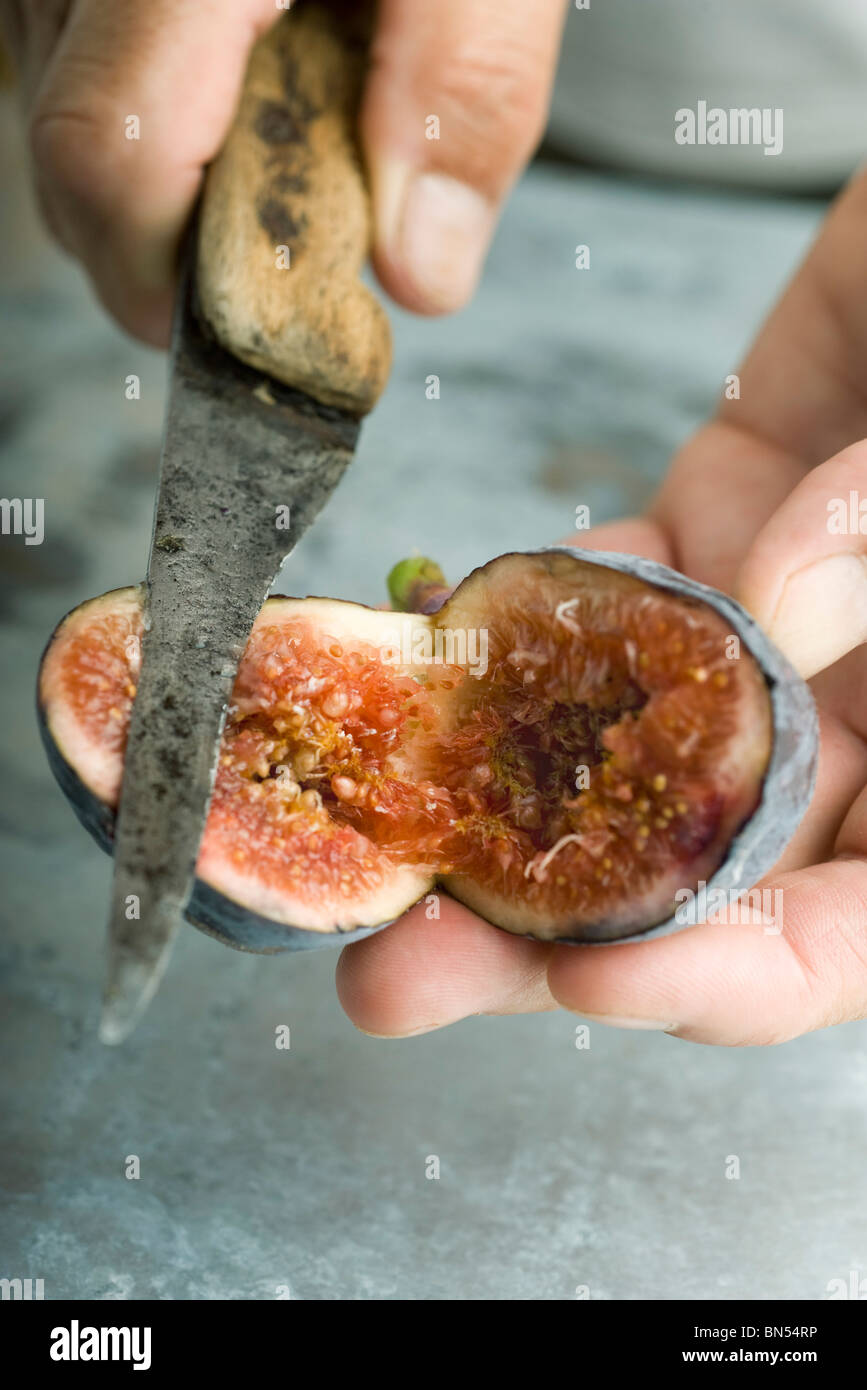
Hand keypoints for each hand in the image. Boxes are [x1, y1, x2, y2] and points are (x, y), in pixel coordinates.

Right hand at [1, 0, 565, 341]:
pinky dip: (145, 121)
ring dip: (160, 188)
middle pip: (71, 163)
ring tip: (274, 145)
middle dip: (171, 252)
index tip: (250, 339)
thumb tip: (421, 272)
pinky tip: (231, 91)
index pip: (114, 156)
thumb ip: (466, 89)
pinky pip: (59, 66)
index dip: (170, 282)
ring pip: (56, 122)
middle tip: (284, 259)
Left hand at [337, 166, 866, 1045]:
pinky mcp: (716, 529)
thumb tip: (769, 613)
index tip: (601, 983)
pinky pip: (611, 593)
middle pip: (702, 869)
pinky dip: (537, 617)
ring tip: (379, 836)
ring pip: (628, 744)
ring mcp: (785, 629)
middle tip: (407, 974)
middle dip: (549, 924)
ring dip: (496, 794)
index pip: (853, 932)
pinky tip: (453, 651)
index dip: (736, 975)